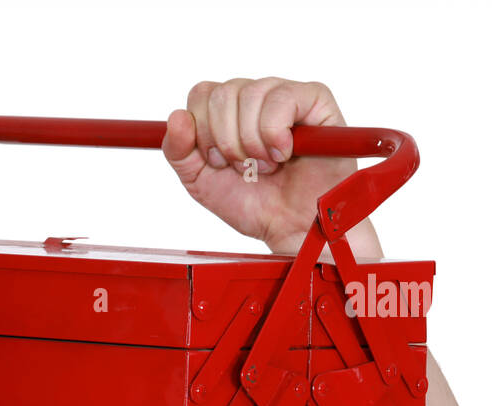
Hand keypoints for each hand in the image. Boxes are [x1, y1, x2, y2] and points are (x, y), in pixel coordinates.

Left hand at [162, 78, 376, 255]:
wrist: (289, 226)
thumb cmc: (252, 202)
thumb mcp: (199, 181)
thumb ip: (178, 150)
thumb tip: (176, 116)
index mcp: (227, 110)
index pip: (201, 93)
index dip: (202, 131)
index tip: (217, 162)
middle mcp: (255, 96)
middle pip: (222, 93)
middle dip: (226, 141)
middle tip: (244, 167)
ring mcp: (285, 94)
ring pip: (250, 94)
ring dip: (252, 143)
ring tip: (266, 165)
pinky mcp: (315, 99)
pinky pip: (282, 98)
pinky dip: (275, 134)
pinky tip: (284, 153)